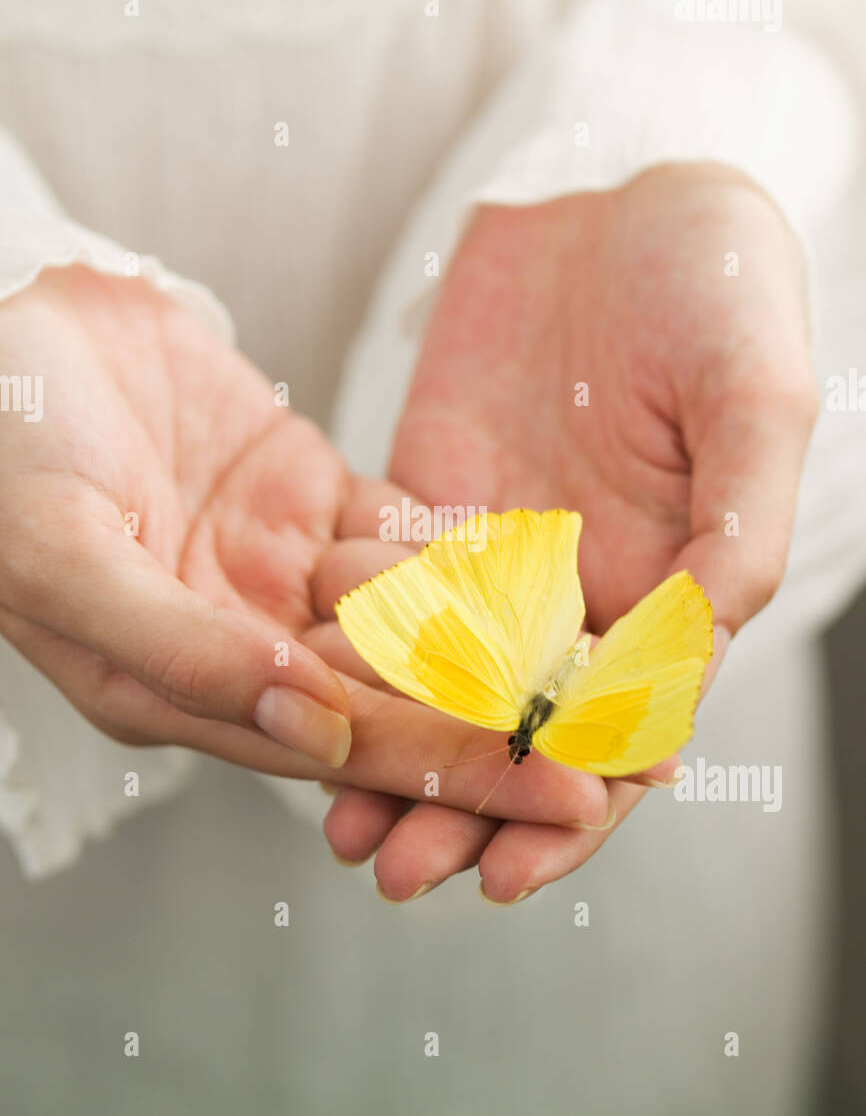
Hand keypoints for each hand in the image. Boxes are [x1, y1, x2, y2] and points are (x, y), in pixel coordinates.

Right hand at [0, 265, 609, 825]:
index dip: (457, 772)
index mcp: (186, 686)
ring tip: (615, 670)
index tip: (564, 792)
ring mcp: (277, 568)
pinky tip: (545, 566)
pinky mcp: (300, 494)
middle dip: (509, 725)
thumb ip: (189, 653)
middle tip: (623, 749)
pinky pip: (400, 532)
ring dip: (507, 641)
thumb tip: (321, 729)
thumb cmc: (1, 455)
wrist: (3, 323)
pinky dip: (466, 550)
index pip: (346, 749)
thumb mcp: (69, 561)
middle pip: (400, 699)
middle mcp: (245, 643)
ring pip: (412, 618)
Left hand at [324, 163, 817, 899]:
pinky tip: (307, 696)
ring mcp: (502, 552)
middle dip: (464, 804)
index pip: (622, 732)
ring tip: (340, 826)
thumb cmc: (721, 284)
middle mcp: (584, 590)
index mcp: (672, 590)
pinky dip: (356, 649)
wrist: (623, 194)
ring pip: (444, 678)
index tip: (512, 873)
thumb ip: (738, 522)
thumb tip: (701, 643)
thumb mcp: (752, 396)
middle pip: (520, 726)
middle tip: (400, 871)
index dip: (571, 808)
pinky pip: (389, 588)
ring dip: (396, 752)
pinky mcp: (432, 502)